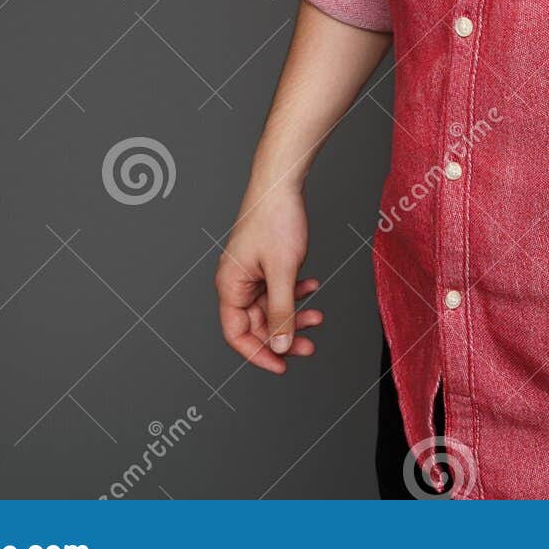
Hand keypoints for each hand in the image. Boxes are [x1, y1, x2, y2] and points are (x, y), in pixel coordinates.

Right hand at [214, 182, 323, 374]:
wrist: (282, 182)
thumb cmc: (275, 219)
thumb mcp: (282, 270)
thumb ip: (282, 310)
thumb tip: (281, 345)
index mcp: (230, 286)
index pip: (237, 334)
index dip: (258, 354)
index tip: (281, 366)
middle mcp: (236, 281)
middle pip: (256, 323)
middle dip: (283, 334)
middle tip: (309, 346)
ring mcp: (251, 272)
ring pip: (271, 306)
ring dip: (294, 313)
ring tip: (318, 317)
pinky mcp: (265, 261)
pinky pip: (278, 287)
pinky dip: (296, 291)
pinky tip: (313, 285)